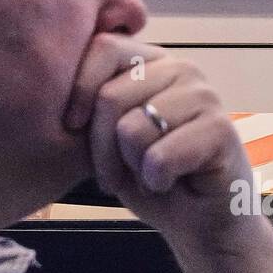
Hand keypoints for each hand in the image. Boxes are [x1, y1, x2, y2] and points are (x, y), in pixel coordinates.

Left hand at [64, 33, 272, 272]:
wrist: (200, 224)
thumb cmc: (148, 177)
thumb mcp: (107, 137)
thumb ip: (91, 104)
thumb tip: (51, 82)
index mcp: (151, 62)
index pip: (104, 47)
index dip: (79, 88)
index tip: (71, 126)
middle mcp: (180, 68)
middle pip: (110, 95)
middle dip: (100, 147)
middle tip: (115, 173)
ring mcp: (204, 96)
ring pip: (131, 128)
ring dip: (129, 167)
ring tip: (148, 176)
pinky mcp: (221, 129)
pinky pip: (159, 156)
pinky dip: (154, 181)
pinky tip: (169, 182)